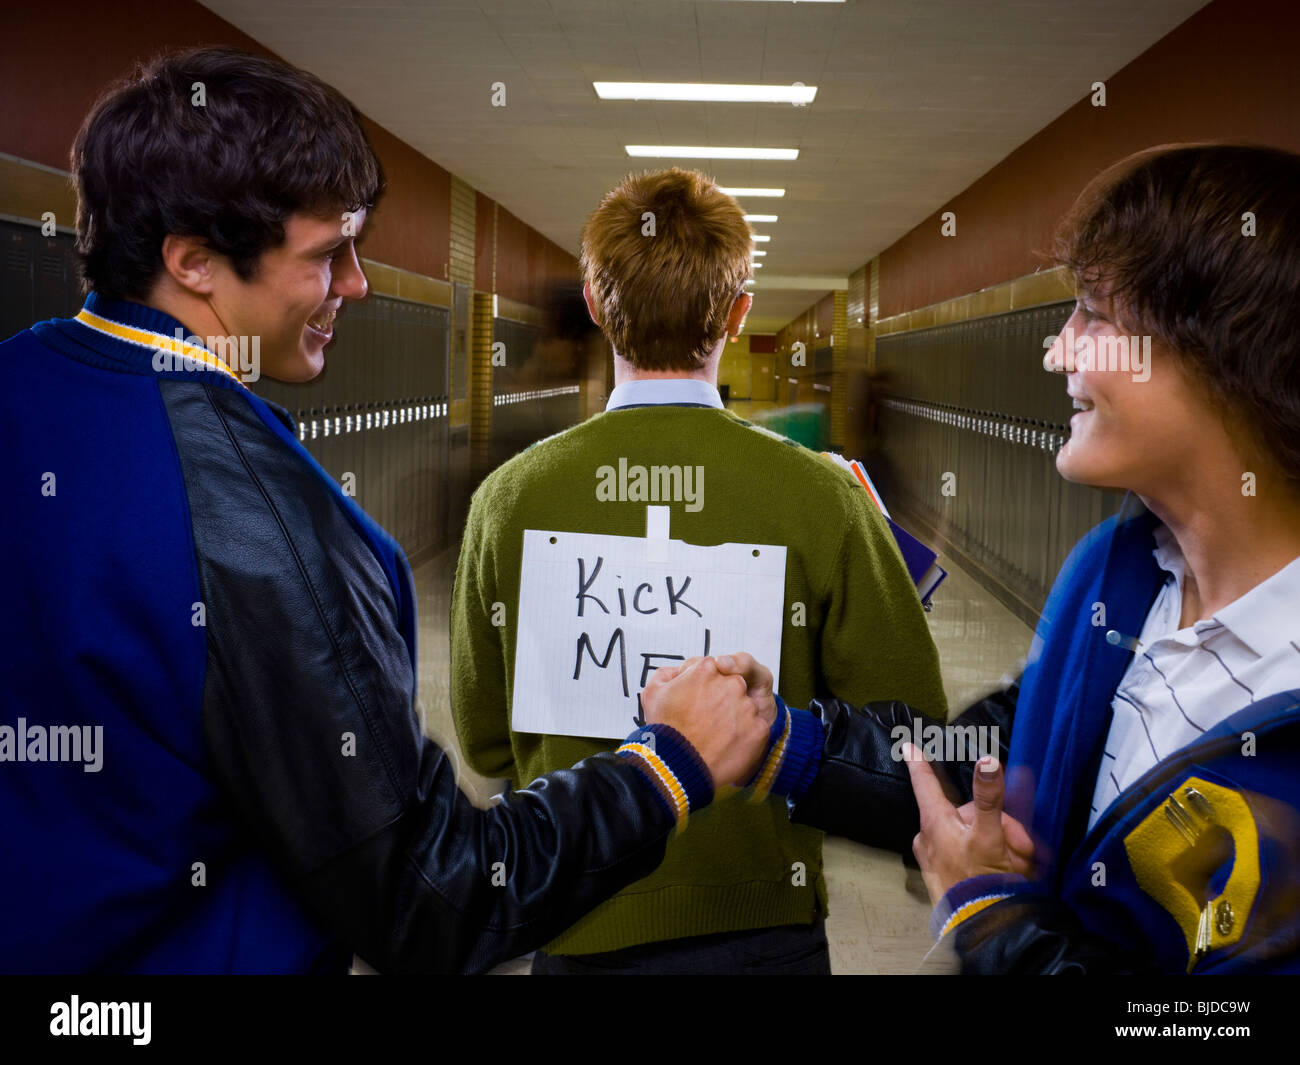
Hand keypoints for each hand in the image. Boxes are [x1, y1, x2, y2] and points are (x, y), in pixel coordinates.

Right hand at [640, 656, 770, 788]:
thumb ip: (667, 674)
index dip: (703, 688)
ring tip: (715, 737)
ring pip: (745, 708)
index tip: (696, 703)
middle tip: (705, 721)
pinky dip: (745, 737)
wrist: (678, 768)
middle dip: (721, 700)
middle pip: (732, 687)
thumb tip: (678, 672)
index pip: (712, 671)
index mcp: (707, 669)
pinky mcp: (760, 729)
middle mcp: (732, 683)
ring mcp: (748, 707)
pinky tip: (727, 746)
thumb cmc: (664, 729)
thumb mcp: (653, 692)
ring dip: (734, 719)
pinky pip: (755, 729)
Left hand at [905, 744, 1034, 902]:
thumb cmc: (979, 883)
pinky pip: (975, 854)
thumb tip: (986, 762)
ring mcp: (939, 855)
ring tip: (1017, 864)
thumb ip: (989, 799)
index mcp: (934, 822)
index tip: (907, 745)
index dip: (918, 762)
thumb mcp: (989, 837)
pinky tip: (1010, 870)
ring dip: (1004, 845)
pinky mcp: (949, 872)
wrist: (982, 927)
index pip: (925, 783)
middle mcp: (931, 836)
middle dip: (1001, 825)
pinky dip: (995, 858)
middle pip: (971, 813)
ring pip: (979, 833)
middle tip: (1019, 846)